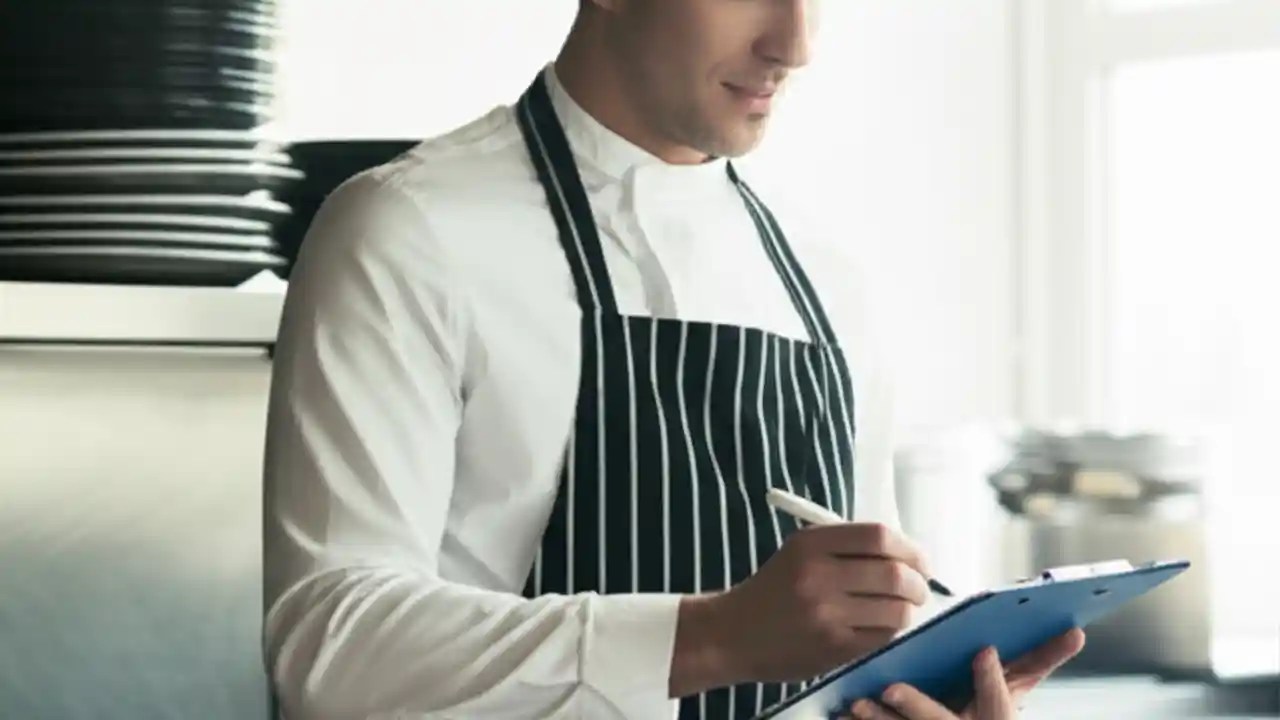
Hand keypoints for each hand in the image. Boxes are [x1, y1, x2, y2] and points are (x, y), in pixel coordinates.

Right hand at [670, 523, 933, 696]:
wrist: (733, 633)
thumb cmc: (774, 589)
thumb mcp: (799, 552)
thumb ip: (847, 547)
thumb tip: (906, 554)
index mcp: (811, 544)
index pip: (879, 537)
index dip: (909, 548)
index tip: (919, 559)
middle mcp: (818, 576)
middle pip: (893, 574)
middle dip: (918, 582)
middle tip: (919, 587)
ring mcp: (826, 615)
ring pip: (896, 610)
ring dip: (908, 609)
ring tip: (902, 608)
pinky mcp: (833, 648)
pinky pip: (883, 636)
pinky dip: (891, 630)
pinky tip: (881, 625)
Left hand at [844, 628, 1085, 719]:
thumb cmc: (987, 713)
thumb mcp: (1016, 693)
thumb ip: (1040, 661)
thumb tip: (1075, 631)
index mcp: (994, 719)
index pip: (1000, 707)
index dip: (993, 683)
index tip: (983, 651)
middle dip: (919, 708)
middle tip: (891, 687)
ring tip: (855, 702)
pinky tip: (839, 712)